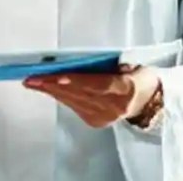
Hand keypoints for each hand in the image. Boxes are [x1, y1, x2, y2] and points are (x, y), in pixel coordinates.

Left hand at [23, 66, 160, 127]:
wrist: (151, 103)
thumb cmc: (141, 77)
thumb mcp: (136, 65)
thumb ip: (118, 63)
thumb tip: (94, 60)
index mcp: (126, 89)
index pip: (99, 84)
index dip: (78, 81)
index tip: (59, 77)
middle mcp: (113, 106)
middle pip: (79, 93)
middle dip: (54, 84)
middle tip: (32, 76)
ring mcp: (103, 116)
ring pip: (73, 101)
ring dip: (51, 91)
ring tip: (32, 81)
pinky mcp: (95, 121)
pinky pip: (73, 106)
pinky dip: (60, 96)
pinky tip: (46, 88)